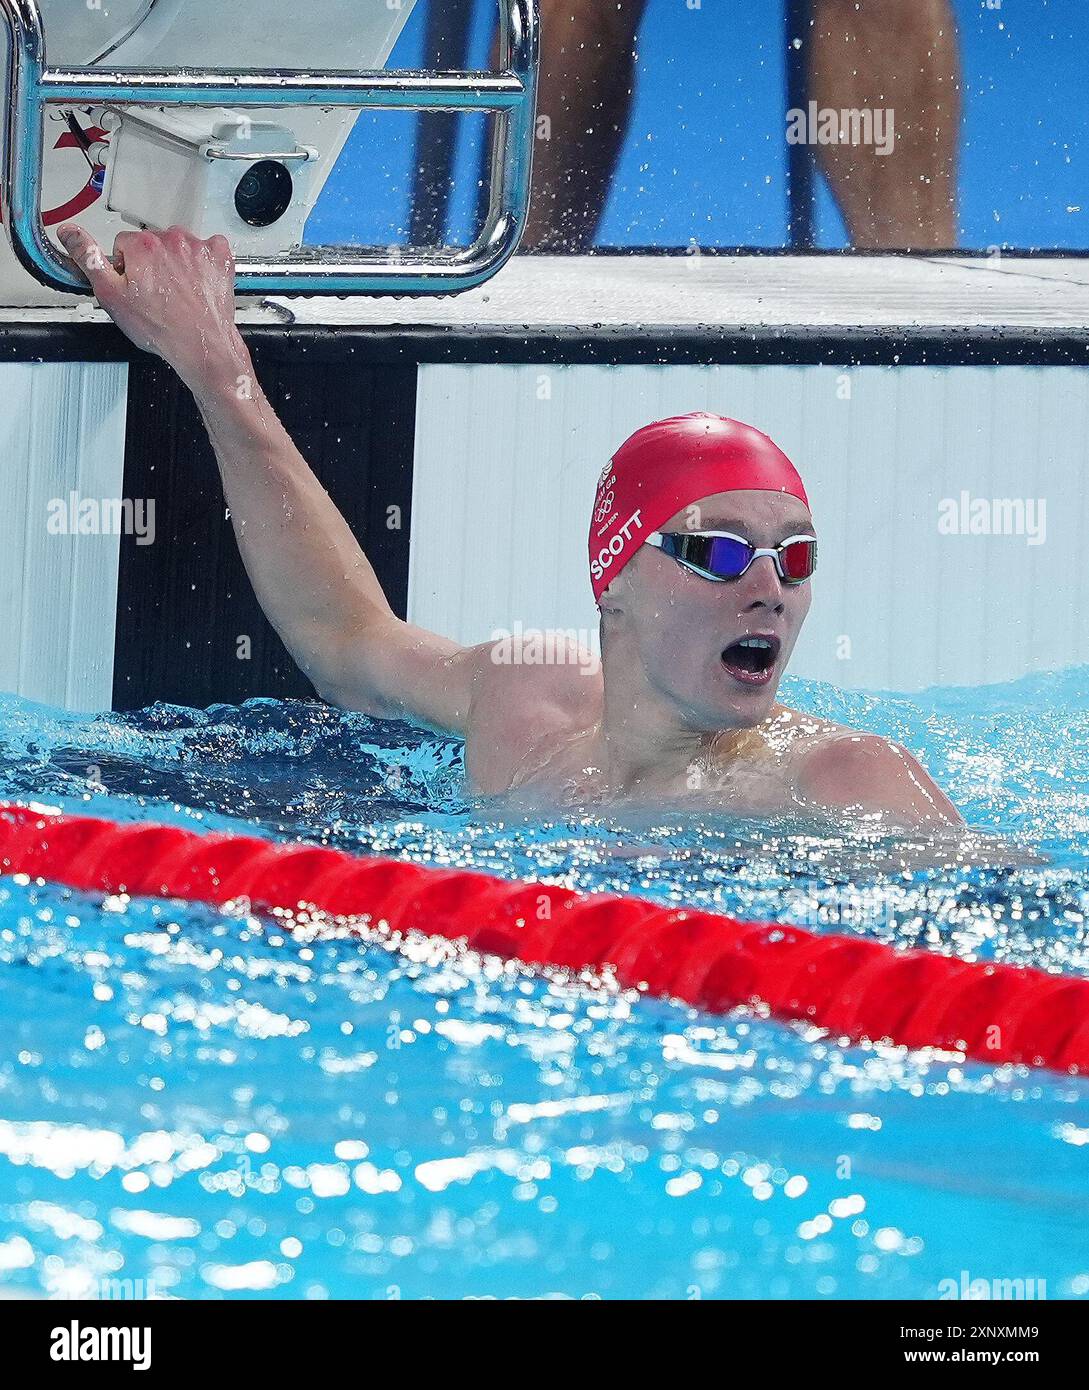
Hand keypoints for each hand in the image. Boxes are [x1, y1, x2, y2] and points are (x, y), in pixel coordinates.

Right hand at [55, 222, 245, 383]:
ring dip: (176, 262)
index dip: (126, 268)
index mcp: (142, 245)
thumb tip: (70, 234)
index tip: (135, 286)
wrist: (202, 346)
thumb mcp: (112, 297)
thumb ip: (88, 259)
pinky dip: (203, 262)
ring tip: (177, 292)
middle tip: (157, 294)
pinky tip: (198, 283)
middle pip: (152, 243)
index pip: (124, 244)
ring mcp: (198, 247)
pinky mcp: (220, 257)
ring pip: (178, 245)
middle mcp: (171, 239)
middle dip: (151, 264)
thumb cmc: (161, 328)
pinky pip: (208, 247)